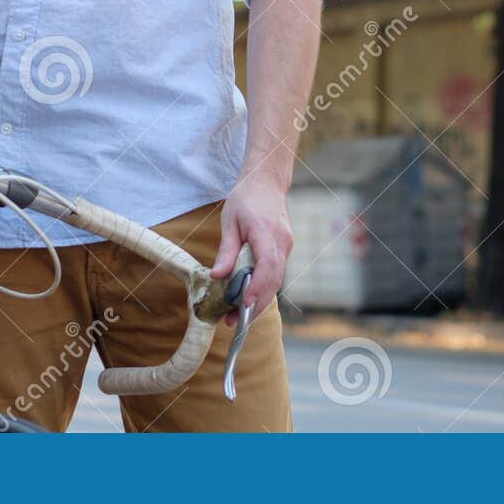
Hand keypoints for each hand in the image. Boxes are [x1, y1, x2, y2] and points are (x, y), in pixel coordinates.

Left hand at [211, 173, 292, 324]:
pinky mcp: (284, 249)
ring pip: (276, 280)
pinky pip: (275, 274)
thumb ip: (226, 250)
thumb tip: (218, 276)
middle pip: (274, 280)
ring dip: (259, 300)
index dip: (256, 287)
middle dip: (256, 304)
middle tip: (234, 323)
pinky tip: (247, 298)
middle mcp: (281, 242)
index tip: (243, 304)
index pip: (266, 266)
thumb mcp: (230, 221)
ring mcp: (286, 247)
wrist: (266, 181)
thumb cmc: (246, 198)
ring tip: (237, 316)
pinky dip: (263, 288)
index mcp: (266, 233)